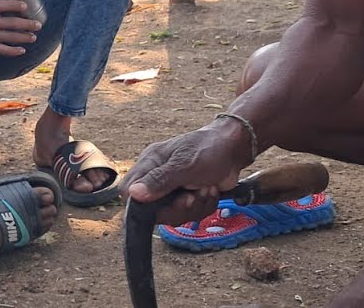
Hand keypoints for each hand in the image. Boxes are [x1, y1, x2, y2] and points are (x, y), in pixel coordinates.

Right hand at [0, 0, 41, 55]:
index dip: (14, 5)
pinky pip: (3, 49)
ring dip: (24, 37)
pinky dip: (13, 51)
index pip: (2, 5)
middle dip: (27, 24)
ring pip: (10, 36)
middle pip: (11, 22)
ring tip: (33, 37)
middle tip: (38, 25)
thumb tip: (16, 6)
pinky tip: (22, 51)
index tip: (26, 6)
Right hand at [121, 121, 249, 224]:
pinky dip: (203, 206)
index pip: (128, 192)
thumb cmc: (209, 149)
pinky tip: (210, 191)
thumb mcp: (184, 165)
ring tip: (206, 189)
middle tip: (192, 197)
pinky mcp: (187, 197)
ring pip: (172, 215)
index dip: (141, 204)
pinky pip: (189, 214)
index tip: (164, 203)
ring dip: (194, 207)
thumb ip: (159, 180)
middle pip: (152, 210)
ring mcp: (172, 189)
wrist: (235, 149)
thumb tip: (134, 194)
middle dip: (176, 208)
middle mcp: (157, 178)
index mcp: (149, 164)